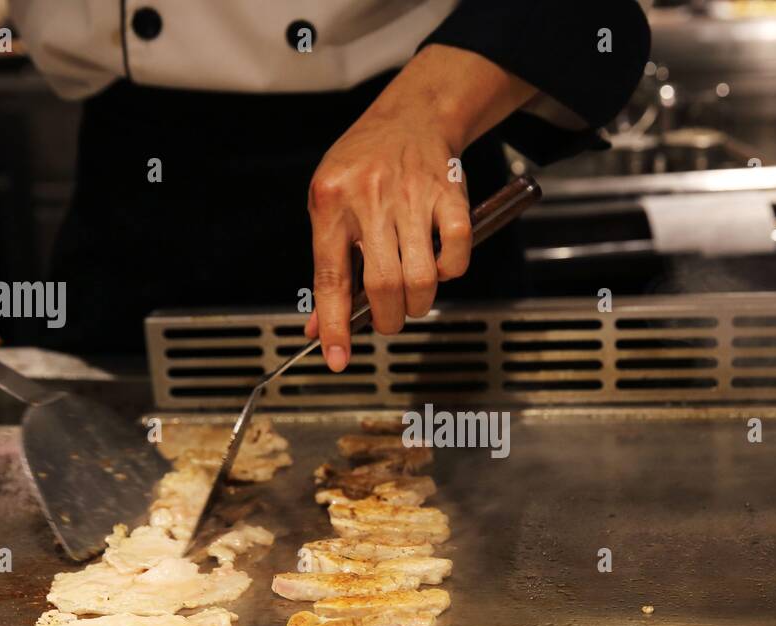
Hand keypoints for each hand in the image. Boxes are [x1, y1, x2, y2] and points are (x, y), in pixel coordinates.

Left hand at [304, 108, 469, 371]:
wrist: (410, 116)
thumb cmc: (363, 166)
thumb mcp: (329, 206)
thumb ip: (327, 267)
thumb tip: (318, 327)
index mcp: (331, 202)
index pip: (330, 277)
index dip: (334, 324)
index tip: (337, 358)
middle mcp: (371, 198)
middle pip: (382, 285)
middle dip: (387, 319)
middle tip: (388, 320)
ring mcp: (413, 196)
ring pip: (421, 277)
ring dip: (419, 304)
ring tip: (412, 298)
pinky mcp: (451, 194)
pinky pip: (457, 253)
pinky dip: (451, 272)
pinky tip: (440, 266)